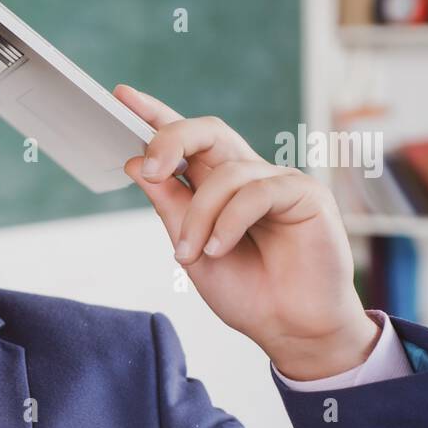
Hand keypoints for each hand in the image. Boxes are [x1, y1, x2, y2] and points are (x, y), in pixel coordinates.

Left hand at [114, 84, 378, 380]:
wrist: (290, 329)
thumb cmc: (246, 290)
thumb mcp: (190, 248)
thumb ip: (168, 205)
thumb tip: (135, 164)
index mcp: (217, 185)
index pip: (185, 140)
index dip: (155, 115)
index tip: (121, 97)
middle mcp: (247, 175)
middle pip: (207, 131)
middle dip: (170, 140)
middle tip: (148, 169)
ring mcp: (278, 181)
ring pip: (225, 173)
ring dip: (198, 216)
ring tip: (190, 254)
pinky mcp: (306, 194)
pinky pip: (257, 191)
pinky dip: (229, 221)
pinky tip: (219, 249)